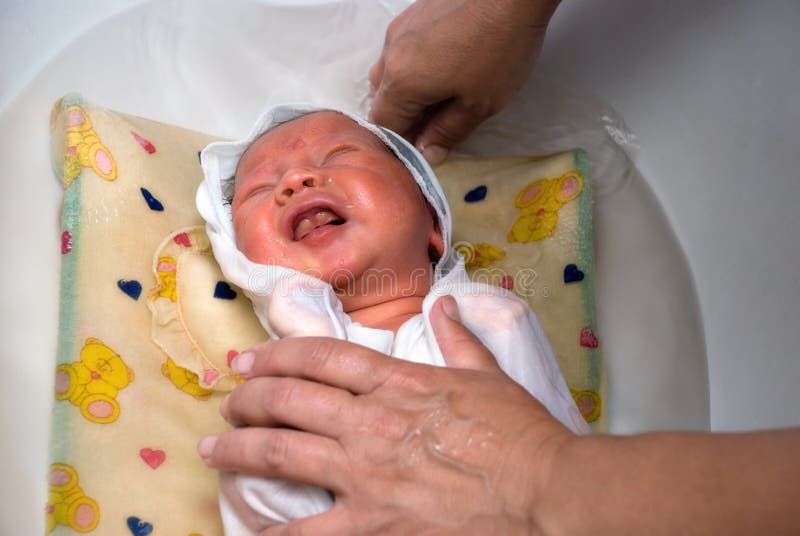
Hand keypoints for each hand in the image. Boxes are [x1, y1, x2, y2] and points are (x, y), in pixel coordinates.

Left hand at [198, 296, 573, 533]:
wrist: (544, 494)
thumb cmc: (520, 435)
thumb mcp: (490, 376)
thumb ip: (459, 339)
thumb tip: (445, 305)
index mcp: (397, 383)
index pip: (321, 358)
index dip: (276, 355)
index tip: (248, 360)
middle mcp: (370, 423)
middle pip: (288, 400)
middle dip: (248, 398)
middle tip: (228, 402)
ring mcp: (365, 475)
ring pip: (281, 453)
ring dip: (239, 449)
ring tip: (213, 450)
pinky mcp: (371, 525)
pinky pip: (306, 532)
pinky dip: (274, 532)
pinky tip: (251, 529)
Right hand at [368, 0, 559, 163]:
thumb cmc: (500, 49)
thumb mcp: (479, 104)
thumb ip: (447, 133)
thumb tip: (427, 155)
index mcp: (401, 82)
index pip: (384, 125)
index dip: (402, 143)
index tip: (427, 146)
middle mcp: (391, 54)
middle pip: (381, 98)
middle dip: (403, 115)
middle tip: (438, 121)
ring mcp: (400, 29)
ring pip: (389, 71)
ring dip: (407, 89)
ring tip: (442, 91)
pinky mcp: (413, 13)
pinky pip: (402, 49)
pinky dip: (414, 65)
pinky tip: (446, 63)